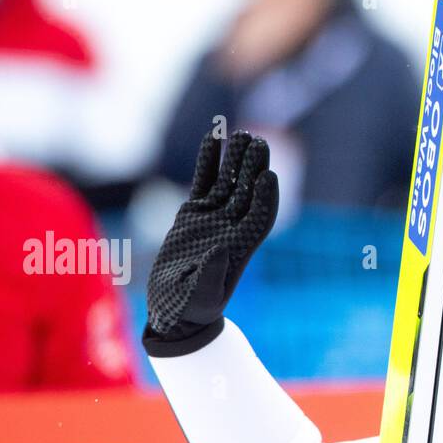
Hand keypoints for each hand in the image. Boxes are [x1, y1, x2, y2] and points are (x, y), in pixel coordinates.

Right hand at [142, 130, 278, 356]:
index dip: (265, 197)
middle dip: (254, 168)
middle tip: (260, 141)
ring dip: (236, 158)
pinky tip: (213, 136)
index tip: (268, 175)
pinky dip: (208, 160)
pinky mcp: (194, 213)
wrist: (173, 310)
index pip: (259, 217)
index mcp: (239, 248)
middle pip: (248, 192)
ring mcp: (214, 218)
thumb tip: (222, 250)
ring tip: (241, 133)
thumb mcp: (200, 297)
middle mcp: (231, 229)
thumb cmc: (189, 309)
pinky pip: (204, 180)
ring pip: (228, 181)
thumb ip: (212, 276)